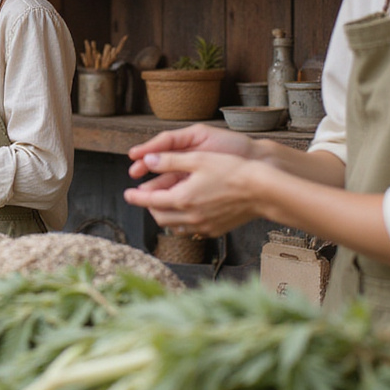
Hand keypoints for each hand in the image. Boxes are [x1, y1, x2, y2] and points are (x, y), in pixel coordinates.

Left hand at [123, 124, 265, 237]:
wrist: (262, 190)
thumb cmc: (232, 170)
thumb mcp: (198, 159)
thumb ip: (169, 160)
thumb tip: (147, 160)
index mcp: (182, 199)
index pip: (150, 201)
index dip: (136, 197)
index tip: (127, 194)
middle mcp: (190, 217)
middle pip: (159, 217)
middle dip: (149, 207)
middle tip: (145, 197)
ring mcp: (203, 226)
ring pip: (174, 226)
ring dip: (165, 215)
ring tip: (163, 204)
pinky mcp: (215, 230)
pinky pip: (190, 230)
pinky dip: (181, 222)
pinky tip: (185, 212)